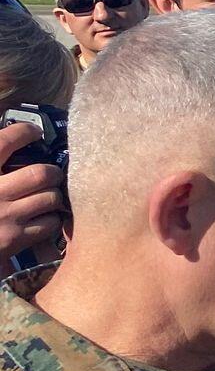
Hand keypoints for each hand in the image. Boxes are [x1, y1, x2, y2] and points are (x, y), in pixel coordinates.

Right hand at [0, 122, 66, 261]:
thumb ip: (0, 164)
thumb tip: (17, 138)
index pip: (4, 141)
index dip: (24, 131)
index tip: (34, 132)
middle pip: (42, 173)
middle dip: (52, 173)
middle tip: (51, 176)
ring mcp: (5, 216)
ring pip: (51, 197)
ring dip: (54, 197)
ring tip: (47, 198)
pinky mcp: (14, 239)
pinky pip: (50, 223)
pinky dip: (51, 220)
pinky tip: (42, 219)